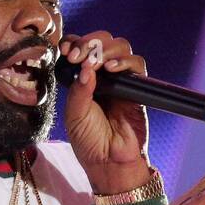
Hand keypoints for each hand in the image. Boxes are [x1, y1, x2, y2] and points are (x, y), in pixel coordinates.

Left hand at [59, 30, 148, 190]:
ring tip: (96, 64)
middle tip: (79, 56)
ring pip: (120, 47)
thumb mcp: (74, 115)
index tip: (66, 50)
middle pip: (102, 41)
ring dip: (106, 49)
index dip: (74, 43)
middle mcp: (103, 75)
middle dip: (89, 43)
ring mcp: (121, 80)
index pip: (80, 48)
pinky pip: (137, 65)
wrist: (110, 163)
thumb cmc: (90, 142)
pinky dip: (124, 62)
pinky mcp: (138, 88)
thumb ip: (78, 89)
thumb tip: (86, 66)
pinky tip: (111, 69)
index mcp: (83, 78)